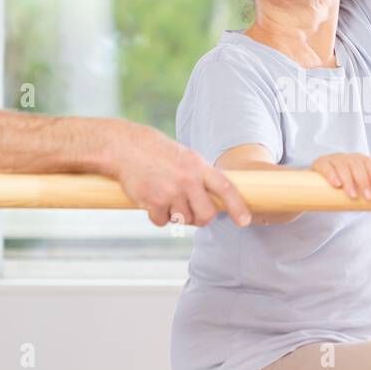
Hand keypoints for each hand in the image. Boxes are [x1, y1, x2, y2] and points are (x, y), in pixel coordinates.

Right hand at [109, 122, 250, 227]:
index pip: (226, 188)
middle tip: (192, 214)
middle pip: (206, 214)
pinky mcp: (153, 202)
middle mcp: (188, 179)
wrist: (125, 147)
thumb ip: (201, 177)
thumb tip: (215, 201)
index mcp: (199, 166)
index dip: (238, 206)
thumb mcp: (186, 157)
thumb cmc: (158, 153)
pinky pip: (162, 222)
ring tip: (166, 198)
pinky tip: (151, 201)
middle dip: (201, 219)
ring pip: (183, 220)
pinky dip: (158, 217)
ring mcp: (171, 192)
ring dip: (176, 216)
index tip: (245, 221)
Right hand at [312, 152, 370, 199]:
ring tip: (353, 195)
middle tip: (368, 197)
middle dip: (363, 181)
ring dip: (349, 181)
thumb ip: (368, 177)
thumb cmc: (341, 184)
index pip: (368, 161)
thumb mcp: (355, 182)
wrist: (315, 184)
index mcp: (356, 160)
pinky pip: (326, 167)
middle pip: (356, 164)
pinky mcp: (319, 164)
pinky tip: (337, 184)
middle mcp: (345, 157)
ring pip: (342, 166)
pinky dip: (332, 175)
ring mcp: (331, 159)